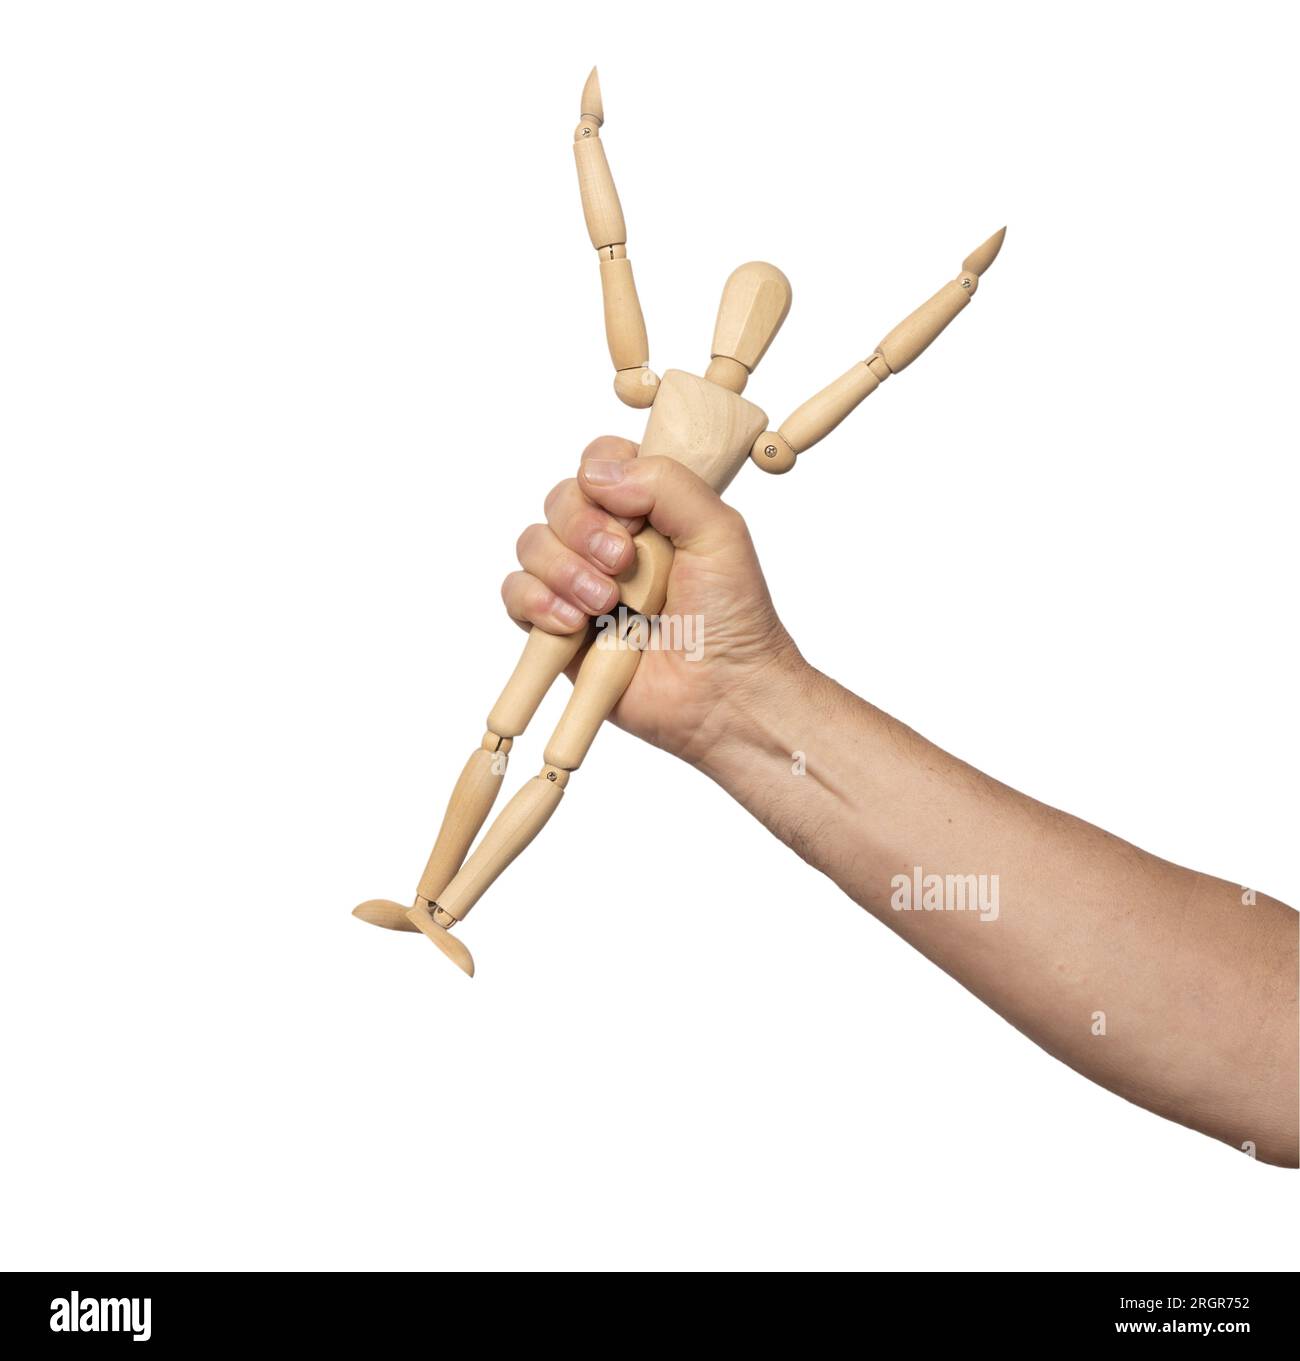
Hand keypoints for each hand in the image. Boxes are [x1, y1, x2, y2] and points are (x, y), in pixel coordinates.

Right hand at [501, 436, 800, 764]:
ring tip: (605, 604)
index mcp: (648, 510)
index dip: (602, 477)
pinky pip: (515, 594)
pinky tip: (574, 624)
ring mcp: (581, 584)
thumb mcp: (719, 531)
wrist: (722, 692)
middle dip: (582, 529)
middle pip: (559, 500)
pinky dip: (536, 601)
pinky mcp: (558, 628)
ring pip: (533, 544)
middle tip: (621, 564)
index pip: (599, 462)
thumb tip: (595, 474)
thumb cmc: (733, 616)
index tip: (632, 513)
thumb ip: (666, 483)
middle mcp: (610, 541)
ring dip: (563, 570)